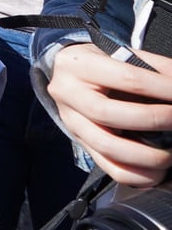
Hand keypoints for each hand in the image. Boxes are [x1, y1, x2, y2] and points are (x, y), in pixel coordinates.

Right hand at [49, 43, 171, 186]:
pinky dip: (140, 174)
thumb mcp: (120, 55)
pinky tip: (158, 169)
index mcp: (79, 65)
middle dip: (155, 120)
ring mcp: (72, 122)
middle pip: (110, 115)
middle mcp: (68, 94)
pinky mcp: (81, 143)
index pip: (127, 78)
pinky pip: (111, 168)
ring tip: (171, 152)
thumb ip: (153, 68)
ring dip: (148, 155)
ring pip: (108, 147)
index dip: (163, 88)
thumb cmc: (100, 62)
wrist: (67, 73)